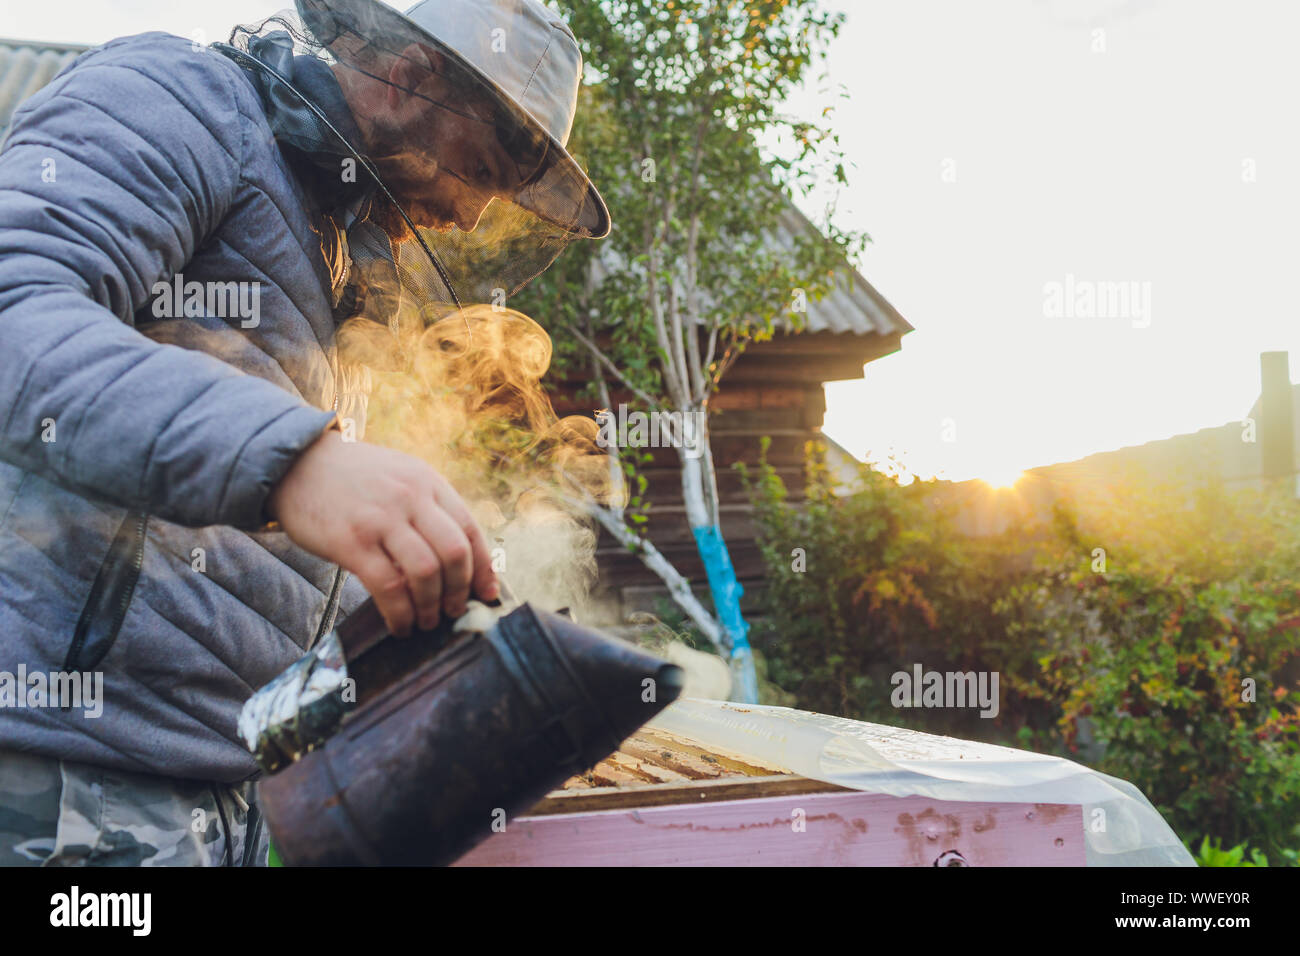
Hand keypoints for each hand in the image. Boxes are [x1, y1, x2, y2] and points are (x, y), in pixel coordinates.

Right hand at [266, 430, 498, 634]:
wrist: (296, 463)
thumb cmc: (353, 479)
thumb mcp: (400, 478)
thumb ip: (427, 509)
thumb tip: (457, 562)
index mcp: (428, 482)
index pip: (470, 529)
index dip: (484, 568)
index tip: (487, 594)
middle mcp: (410, 498)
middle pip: (455, 553)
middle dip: (460, 591)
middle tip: (453, 611)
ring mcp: (381, 519)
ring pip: (426, 573)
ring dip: (431, 607)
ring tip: (426, 622)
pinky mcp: (351, 542)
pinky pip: (389, 587)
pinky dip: (400, 614)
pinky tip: (400, 625)